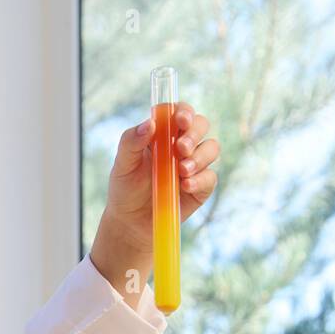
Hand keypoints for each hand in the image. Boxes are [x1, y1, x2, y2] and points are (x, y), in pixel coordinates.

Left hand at [90, 102, 218, 302]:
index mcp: (163, 133)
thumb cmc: (125, 188)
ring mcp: (194, 164)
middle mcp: (182, 144)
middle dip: (194, 134)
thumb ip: (131, 141)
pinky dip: (200, 180)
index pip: (179, 112)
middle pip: (201, 125)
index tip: (180, 120)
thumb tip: (149, 124)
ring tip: (181, 171)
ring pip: (211, 148)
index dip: (184, 111)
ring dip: (199, 156)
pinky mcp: (201, 186)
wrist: (131, 222)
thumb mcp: (123, 164)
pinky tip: (185, 186)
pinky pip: (210, 177)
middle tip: (180, 148)